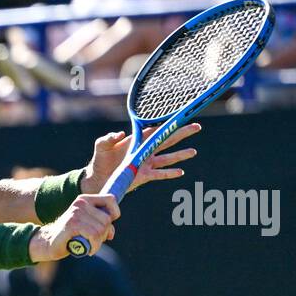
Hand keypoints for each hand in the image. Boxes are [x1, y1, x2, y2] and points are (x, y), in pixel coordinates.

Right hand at [30, 193, 119, 260]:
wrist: (49, 243)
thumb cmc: (70, 236)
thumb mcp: (88, 227)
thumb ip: (101, 226)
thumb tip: (111, 233)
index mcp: (84, 199)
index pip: (110, 199)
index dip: (114, 213)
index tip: (107, 226)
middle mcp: (80, 203)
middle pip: (107, 219)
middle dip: (104, 234)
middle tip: (94, 241)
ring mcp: (76, 213)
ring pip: (101, 229)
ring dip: (98, 242)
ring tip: (90, 245)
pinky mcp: (72, 224)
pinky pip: (94, 235)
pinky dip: (94, 246)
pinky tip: (88, 250)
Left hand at [81, 123, 200, 196]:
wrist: (98, 178)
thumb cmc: (100, 159)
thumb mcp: (102, 145)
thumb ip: (108, 138)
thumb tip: (119, 134)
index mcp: (137, 140)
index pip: (156, 129)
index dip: (169, 123)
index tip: (182, 117)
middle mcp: (145, 150)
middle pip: (168, 140)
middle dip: (182, 133)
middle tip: (197, 126)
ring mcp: (146, 163)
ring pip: (168, 157)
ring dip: (180, 154)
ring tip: (193, 151)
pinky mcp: (144, 176)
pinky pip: (160, 174)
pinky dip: (170, 173)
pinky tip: (181, 172)